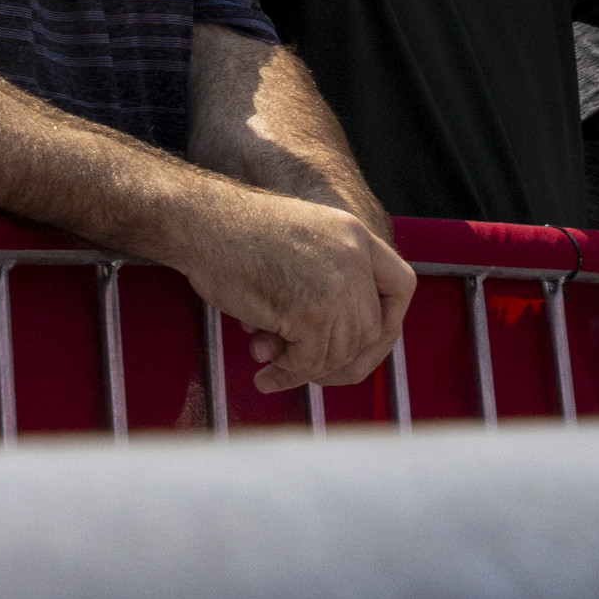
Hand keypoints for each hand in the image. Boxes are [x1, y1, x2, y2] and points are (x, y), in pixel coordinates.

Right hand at [169, 190, 415, 393]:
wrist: (198, 222)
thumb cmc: (232, 235)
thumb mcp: (300, 243)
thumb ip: (328, 280)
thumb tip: (341, 349)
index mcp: (354, 234)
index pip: (401, 286)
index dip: (388, 321)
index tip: (363, 341)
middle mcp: (353, 259)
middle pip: (369, 330)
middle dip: (340, 358)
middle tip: (308, 368)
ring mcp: (336, 286)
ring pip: (340, 352)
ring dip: (306, 369)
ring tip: (273, 365)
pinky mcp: (311, 313)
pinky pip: (308, 363)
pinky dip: (287, 377)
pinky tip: (265, 376)